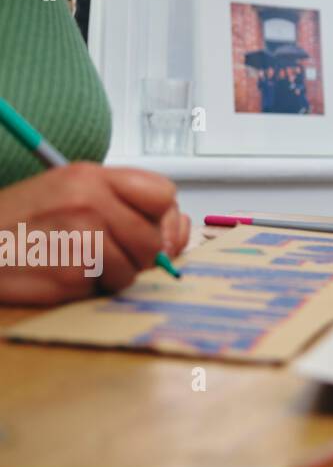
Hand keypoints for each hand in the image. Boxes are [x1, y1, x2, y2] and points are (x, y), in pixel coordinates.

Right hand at [0, 163, 177, 304]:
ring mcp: (82, 236)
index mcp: (90, 176)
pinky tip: (59, 274)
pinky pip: (104, 288)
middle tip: (102, 253)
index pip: (163, 194)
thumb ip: (125, 206)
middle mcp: (89, 200)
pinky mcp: (72, 272)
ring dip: (110, 275)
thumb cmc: (18, 224)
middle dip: (136, 255)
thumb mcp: (69, 195)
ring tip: (73, 261)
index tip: (147, 228)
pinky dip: (88, 289)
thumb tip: (180, 232)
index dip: (160, 218)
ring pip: (133, 268)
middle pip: (153, 238)